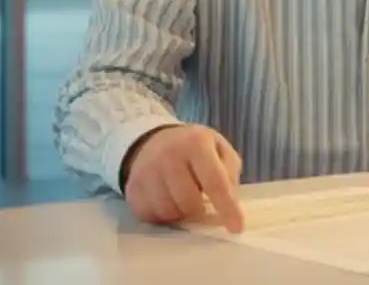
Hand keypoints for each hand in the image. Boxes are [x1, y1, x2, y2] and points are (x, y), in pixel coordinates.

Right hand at [123, 124, 244, 232]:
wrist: (153, 140)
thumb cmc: (194, 149)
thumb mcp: (219, 149)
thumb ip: (229, 172)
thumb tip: (229, 201)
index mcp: (196, 143)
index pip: (215, 182)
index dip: (227, 208)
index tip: (236, 228)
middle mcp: (168, 155)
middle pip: (189, 203)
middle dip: (199, 210)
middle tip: (200, 201)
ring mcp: (146, 171)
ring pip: (169, 212)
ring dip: (180, 214)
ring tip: (182, 198)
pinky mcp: (132, 188)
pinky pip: (150, 216)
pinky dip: (162, 216)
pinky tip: (167, 201)